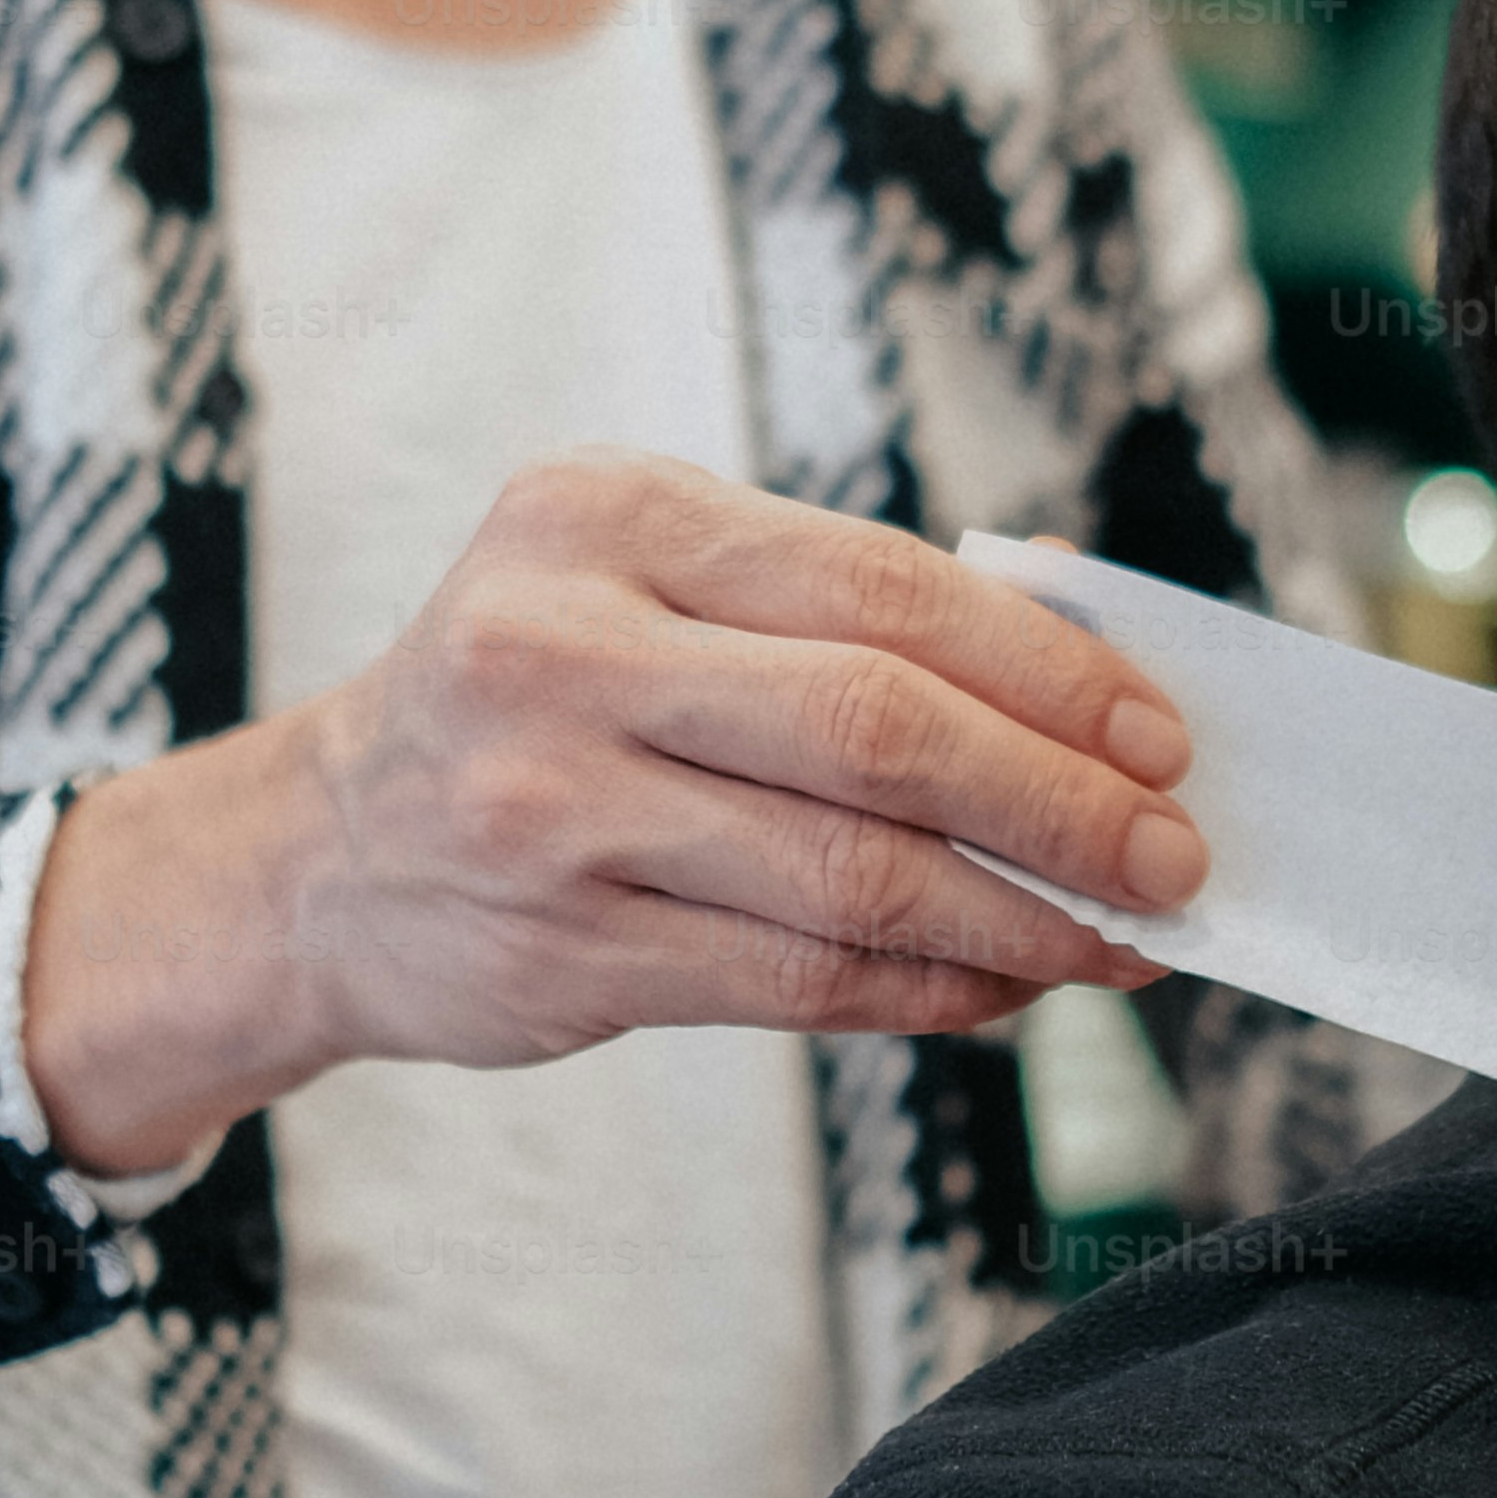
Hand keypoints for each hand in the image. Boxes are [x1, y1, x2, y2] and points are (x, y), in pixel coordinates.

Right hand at [20, 452, 1199, 1173]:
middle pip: (879, 729)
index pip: (884, 585)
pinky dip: (931, 987)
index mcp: (604, 510)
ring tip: (1120, 936)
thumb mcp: (642, 578)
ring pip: (852, 874)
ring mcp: (551, 807)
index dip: (1050, 668)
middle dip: (1061, 802)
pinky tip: (1005, 983)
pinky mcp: (564, 950)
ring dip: (1022, 917)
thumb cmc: (541, 694)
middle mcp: (560, 645)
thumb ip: (830, 606)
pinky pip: (801, 978)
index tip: (1161, 733)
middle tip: (1174, 854)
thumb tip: (1091, 677)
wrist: (322, 854)